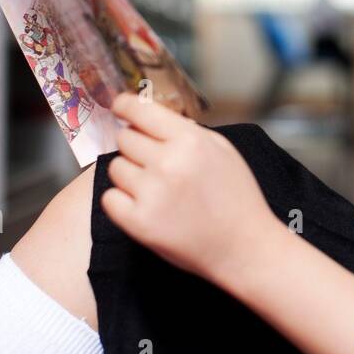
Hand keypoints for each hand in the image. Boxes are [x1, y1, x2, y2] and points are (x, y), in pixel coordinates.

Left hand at [101, 91, 282, 287]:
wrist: (244, 247)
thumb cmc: (236, 197)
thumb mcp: (222, 149)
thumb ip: (186, 130)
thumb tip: (150, 117)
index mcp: (190, 141)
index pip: (139, 110)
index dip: (124, 106)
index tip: (119, 107)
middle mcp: (168, 163)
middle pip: (124, 138)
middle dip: (135, 146)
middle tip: (154, 162)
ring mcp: (152, 194)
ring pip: (115, 167)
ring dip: (129, 174)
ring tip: (154, 187)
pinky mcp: (139, 223)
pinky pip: (109, 198)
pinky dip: (120, 200)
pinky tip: (142, 204)